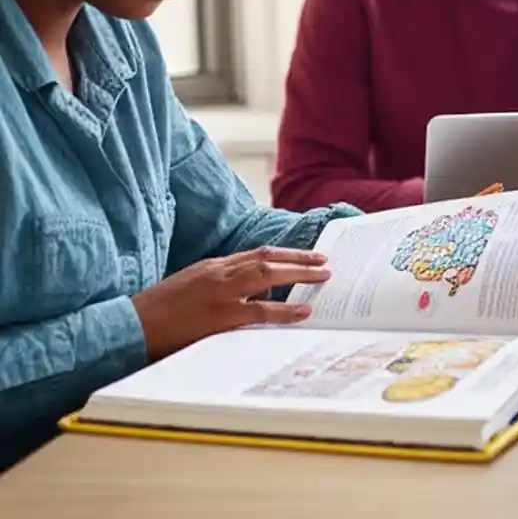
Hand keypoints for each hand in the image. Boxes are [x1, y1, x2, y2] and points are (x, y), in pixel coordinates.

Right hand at [132, 247, 330, 360]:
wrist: (131, 325)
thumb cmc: (159, 312)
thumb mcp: (191, 288)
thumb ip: (219, 286)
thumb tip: (253, 295)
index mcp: (212, 267)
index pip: (255, 253)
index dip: (283, 253)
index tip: (305, 255)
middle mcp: (219, 273)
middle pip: (266, 257)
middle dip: (299, 259)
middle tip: (324, 261)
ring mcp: (220, 293)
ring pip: (268, 275)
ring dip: (299, 274)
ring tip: (323, 276)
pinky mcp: (219, 316)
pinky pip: (260, 311)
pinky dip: (285, 311)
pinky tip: (304, 310)